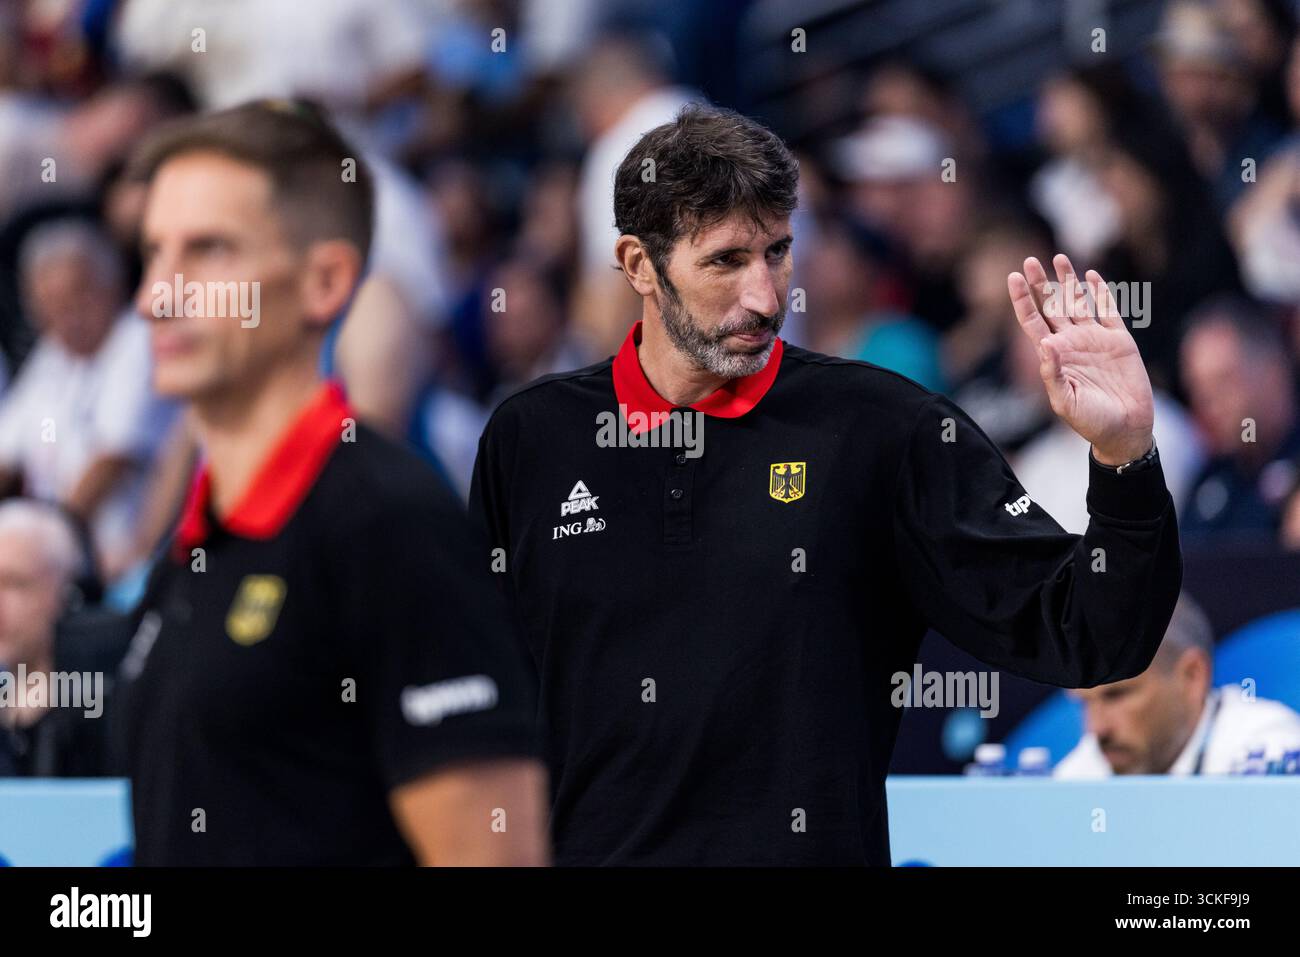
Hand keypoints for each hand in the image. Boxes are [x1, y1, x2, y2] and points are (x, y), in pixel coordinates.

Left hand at [1007, 254, 1153, 464]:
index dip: (1023, 300)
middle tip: (1029, 261)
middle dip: (1040, 284)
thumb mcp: (1065, 401)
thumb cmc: (1091, 421)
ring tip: (1058, 258)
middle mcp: (1071, 343)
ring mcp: (1095, 339)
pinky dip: (1100, 292)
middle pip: (1051, 306)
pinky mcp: (1119, 340)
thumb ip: (1052, 373)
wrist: (1125, 429)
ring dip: (1068, 282)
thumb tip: (1044, 342)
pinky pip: (1108, 310)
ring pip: (1078, 303)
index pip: (1032, 321)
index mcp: (1054, 356)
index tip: (1013, 278)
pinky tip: (1091, 276)